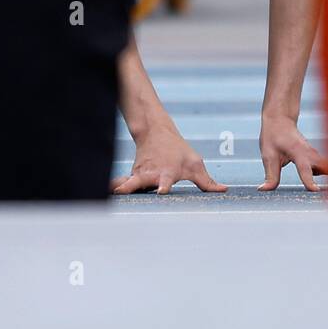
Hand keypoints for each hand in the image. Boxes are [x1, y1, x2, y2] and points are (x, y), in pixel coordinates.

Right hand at [112, 123, 227, 194]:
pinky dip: (112, 187)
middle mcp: (150, 175)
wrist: (156, 133)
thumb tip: (224, 191)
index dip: (163, 187)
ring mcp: (138, 176)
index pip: (165, 182)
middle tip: (122, 192)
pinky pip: (121, 183)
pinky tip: (104, 193)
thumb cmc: (178, 151)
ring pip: (126, 183)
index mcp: (166, 173)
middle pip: (138, 183)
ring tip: (109, 195)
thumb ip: (207, 181)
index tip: (161, 192)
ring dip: (118, 189)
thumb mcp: (195, 163)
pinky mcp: (131, 177)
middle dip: (130, 188)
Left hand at [258, 114, 327, 191]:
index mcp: (298, 152)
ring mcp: (319, 156)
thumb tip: (264, 189)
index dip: (309, 179)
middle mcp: (312, 154)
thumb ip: (270, 173)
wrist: (281, 121)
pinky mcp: (322, 160)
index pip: (304, 168)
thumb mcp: (268, 154)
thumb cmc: (273, 137)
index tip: (315, 191)